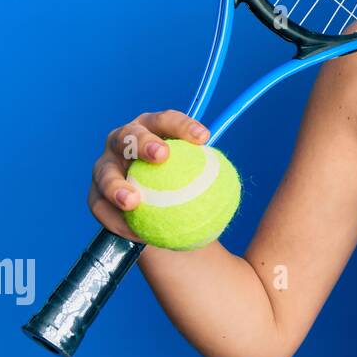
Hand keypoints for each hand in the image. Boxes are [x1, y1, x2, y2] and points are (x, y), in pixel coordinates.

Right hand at [88, 110, 211, 242]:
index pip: (166, 121)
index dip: (183, 125)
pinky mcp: (95, 198)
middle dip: (143, 143)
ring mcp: (106, 169)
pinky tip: (136, 234)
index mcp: (152, 129)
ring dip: (118, 185)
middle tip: (162, 157)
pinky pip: (101, 209)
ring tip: (134, 201)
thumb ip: (222, 177)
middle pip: (128, 137)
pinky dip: (117, 220)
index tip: (205, 138)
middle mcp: (124, 144)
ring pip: (107, 173)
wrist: (167, 225)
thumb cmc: (194, 198)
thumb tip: (260, 182)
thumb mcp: (212, 186)